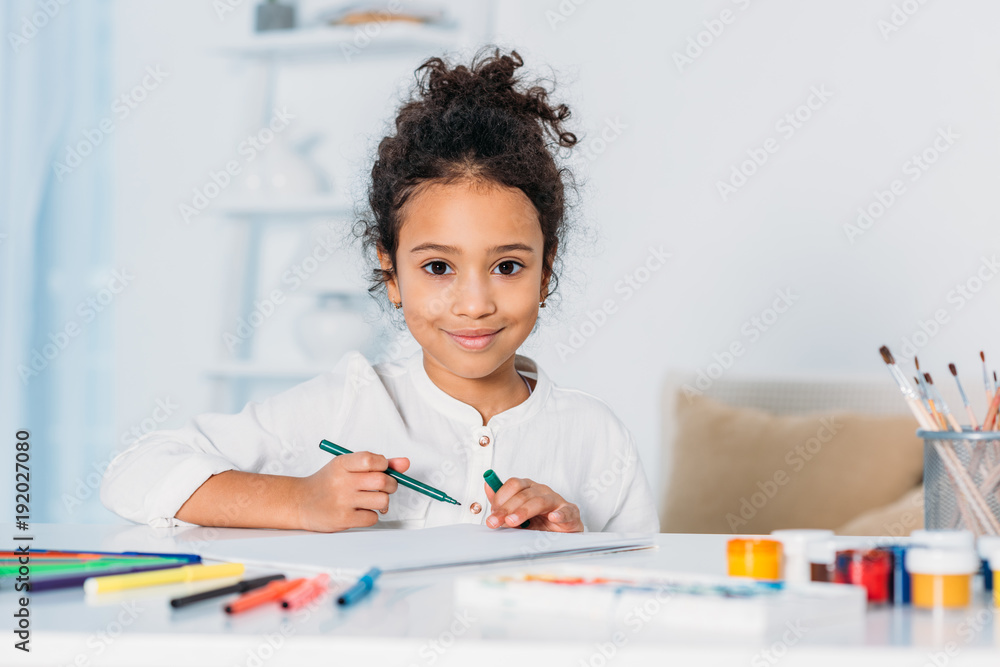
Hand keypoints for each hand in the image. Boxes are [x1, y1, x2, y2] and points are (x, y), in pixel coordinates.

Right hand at [295, 451, 409, 531]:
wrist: (300, 502)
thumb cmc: (328, 483)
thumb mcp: (347, 466)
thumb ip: (377, 463)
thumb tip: (405, 463)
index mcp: (342, 464)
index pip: (372, 459)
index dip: (384, 464)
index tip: (381, 469)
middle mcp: (341, 481)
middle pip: (382, 481)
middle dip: (390, 484)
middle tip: (383, 487)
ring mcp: (342, 502)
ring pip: (382, 501)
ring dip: (382, 501)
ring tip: (371, 500)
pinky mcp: (343, 520)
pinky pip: (373, 518)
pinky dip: (371, 515)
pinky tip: (360, 511)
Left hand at [484, 477, 582, 532]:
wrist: (561, 533)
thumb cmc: (538, 521)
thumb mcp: (516, 513)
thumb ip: (502, 502)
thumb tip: (488, 486)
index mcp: (528, 488)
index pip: (513, 484)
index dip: (500, 497)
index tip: (492, 512)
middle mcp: (541, 490)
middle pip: (523, 493)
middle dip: (506, 508)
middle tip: (496, 521)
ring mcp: (556, 500)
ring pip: (539, 501)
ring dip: (524, 511)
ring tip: (512, 521)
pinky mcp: (570, 512)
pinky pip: (566, 511)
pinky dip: (560, 514)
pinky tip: (553, 518)